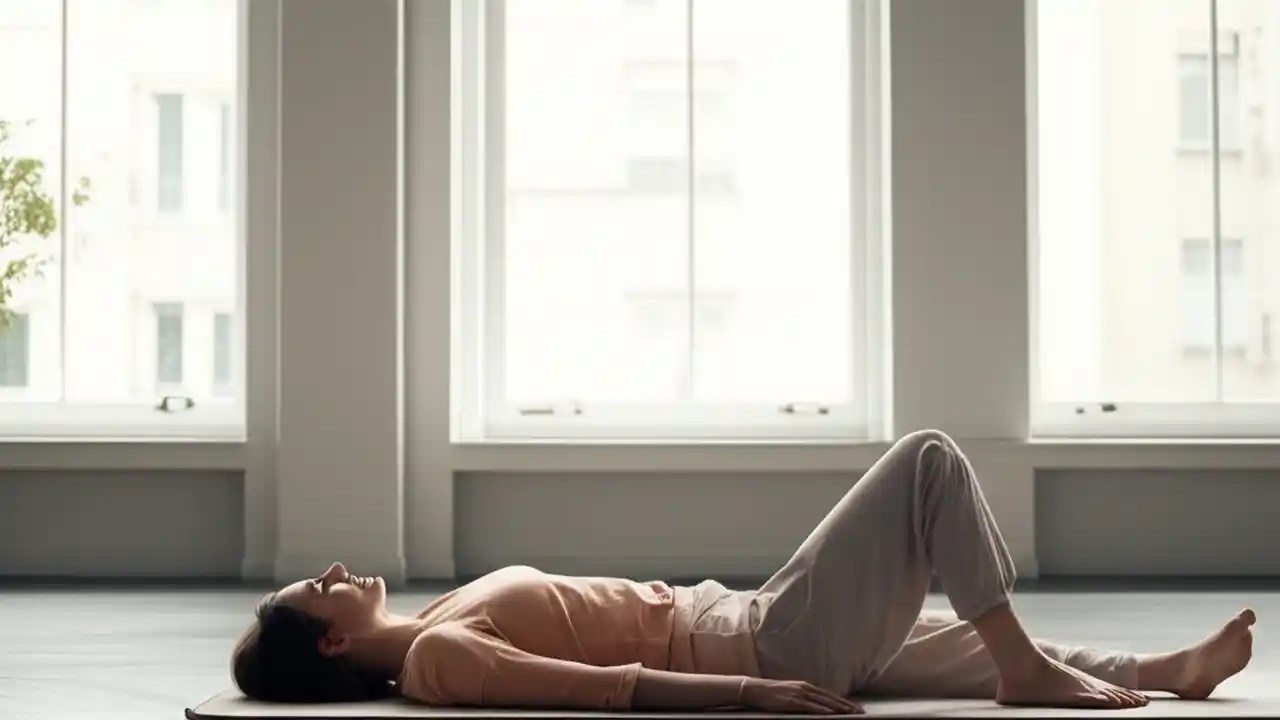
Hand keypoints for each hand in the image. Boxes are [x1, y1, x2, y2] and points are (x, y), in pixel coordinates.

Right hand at [740, 678, 864, 714]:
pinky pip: (810, 705)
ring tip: (851, 713)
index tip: (856, 708)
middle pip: (831, 697)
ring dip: (839, 707)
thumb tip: (818, 706)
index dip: (844, 702)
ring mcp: (800, 693)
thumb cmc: (772, 694)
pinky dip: (821, 708)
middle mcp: (806, 688)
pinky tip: (830, 712)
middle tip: (861, 712)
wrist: (756, 689)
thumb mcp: (792, 694)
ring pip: (824, 701)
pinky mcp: (792, 700)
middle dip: (847, 705)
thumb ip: (805, 699)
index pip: (830, 695)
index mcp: (807, 687)